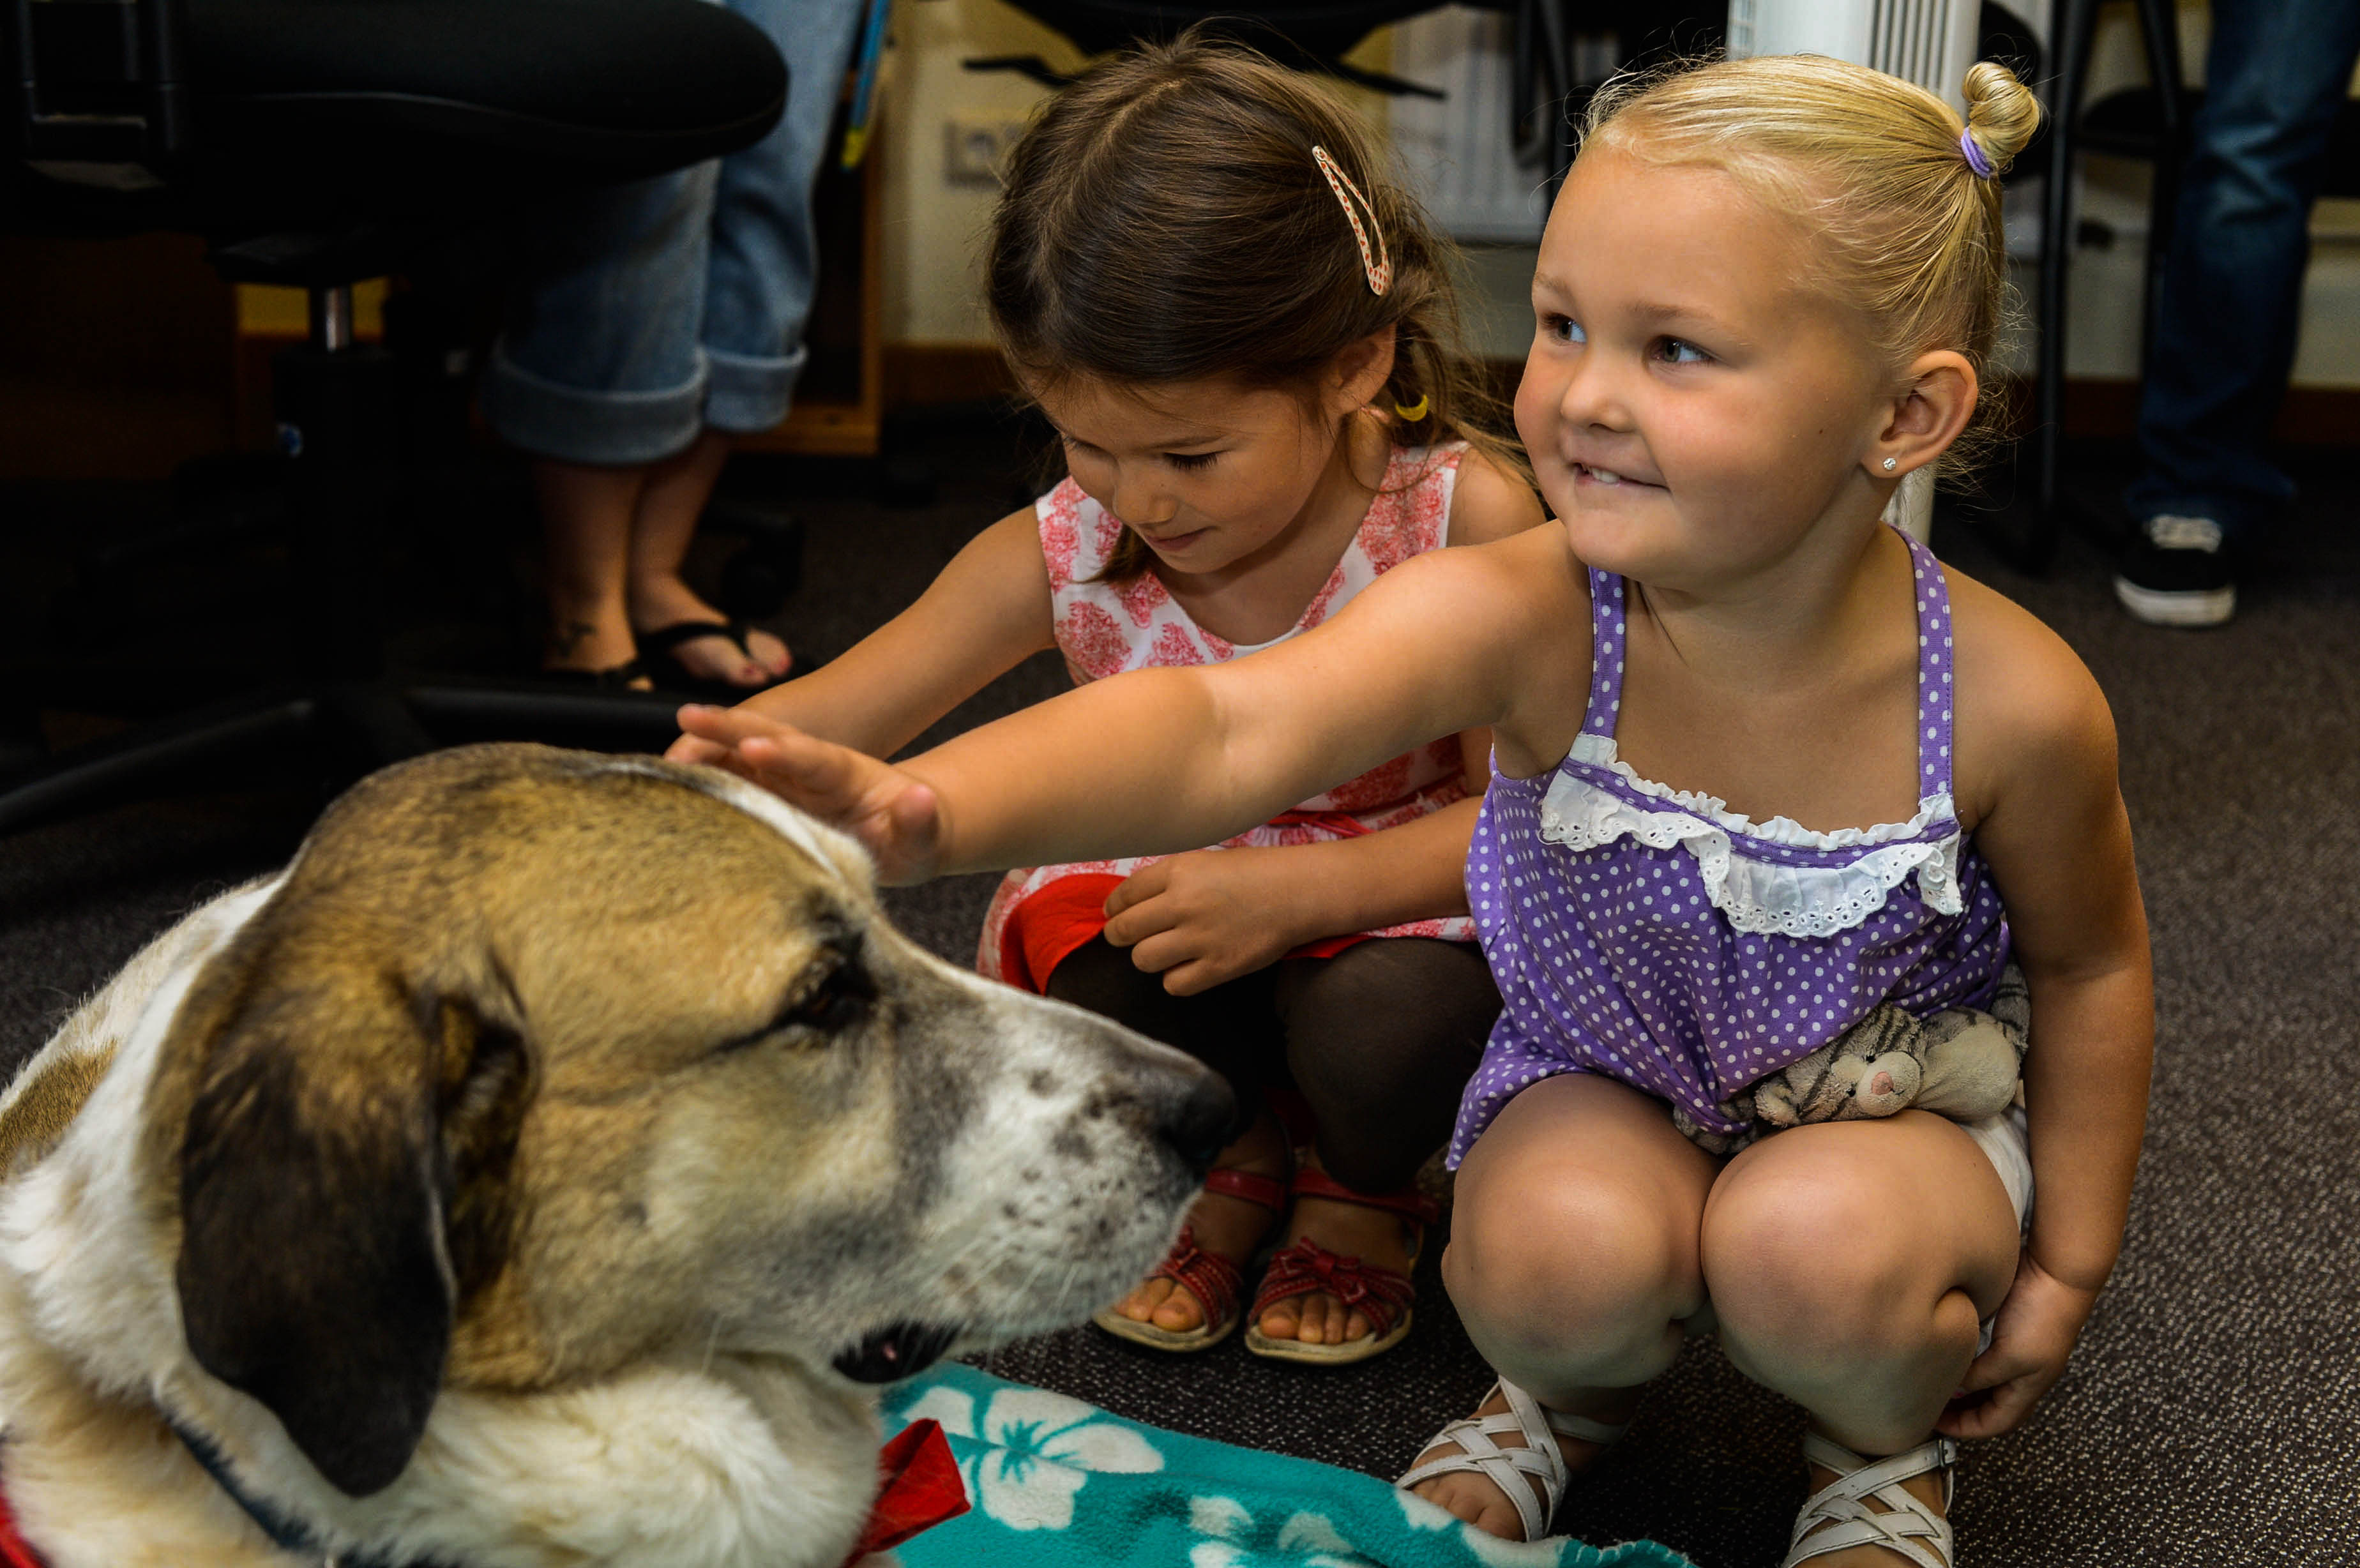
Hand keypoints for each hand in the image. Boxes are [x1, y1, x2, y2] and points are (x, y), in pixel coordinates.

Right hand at [671, 705, 943, 883]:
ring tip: (660, 758)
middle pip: (766, 737)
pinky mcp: (770, 792)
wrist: (901, 834)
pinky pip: (731, 779)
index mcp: (846, 773)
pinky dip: (702, 778)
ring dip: (704, 749)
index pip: (814, 757)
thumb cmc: (911, 838)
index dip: (785, 751)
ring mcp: (786, 777)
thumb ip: (921, 820)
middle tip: (688, 717)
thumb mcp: (924, 836)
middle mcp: (810, 766)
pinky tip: (667, 787)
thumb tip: (920, 800)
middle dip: (729, 727)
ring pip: (740, 754)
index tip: (756, 745)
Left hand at [1102, 848, 1315, 996]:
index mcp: (1177, 871)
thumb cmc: (1253, 872)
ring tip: (1164, 950)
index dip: (1114, 909)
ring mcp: (1200, 938)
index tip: (1116, 914)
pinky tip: (1187, 966)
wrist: (1297, 892)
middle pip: (1123, 931)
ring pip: (1143, 959)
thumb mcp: (1204, 862)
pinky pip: (1173, 984)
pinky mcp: (1218, 967)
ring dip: (1149, 957)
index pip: (1123, 895)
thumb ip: (1167, 881)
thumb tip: (1130, 905)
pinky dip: (1175, 978)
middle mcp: (1182, 903)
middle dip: (1120, 936)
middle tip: (1127, 938)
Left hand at [1937, 1250, 2098, 1439]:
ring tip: (1933, 1381)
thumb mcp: (2009, 1356)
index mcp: (2028, 1387)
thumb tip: (1954, 1389)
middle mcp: (2023, 1372)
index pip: (1995, 1422)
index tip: (1936, 1425)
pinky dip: (1963, 1356)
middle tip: (1930, 1405)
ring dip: (1961, 1382)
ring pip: (1984, 1377)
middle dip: (1962, 1410)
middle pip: (1991, 1404)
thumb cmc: (2044, 1316)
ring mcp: (2015, 1348)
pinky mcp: (2006, 1326)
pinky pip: (1981, 1351)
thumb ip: (1981, 1376)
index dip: (1966, 1428)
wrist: (2057, 1271)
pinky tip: (1946, 1349)